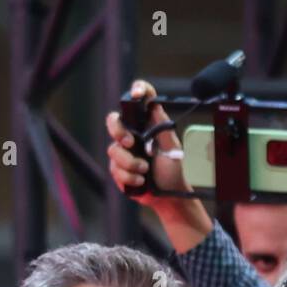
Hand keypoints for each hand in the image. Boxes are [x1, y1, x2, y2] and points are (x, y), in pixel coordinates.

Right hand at [106, 79, 190, 205]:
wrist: (167, 195)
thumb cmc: (172, 169)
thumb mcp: (173, 147)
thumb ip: (163, 127)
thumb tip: (154, 106)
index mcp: (146, 124)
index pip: (139, 101)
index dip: (136, 90)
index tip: (136, 94)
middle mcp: (132, 135)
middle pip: (113, 121)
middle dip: (118, 131)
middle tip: (130, 142)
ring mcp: (123, 152)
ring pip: (114, 150)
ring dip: (130, 163)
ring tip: (144, 171)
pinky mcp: (118, 169)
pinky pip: (115, 169)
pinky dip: (129, 177)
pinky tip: (140, 181)